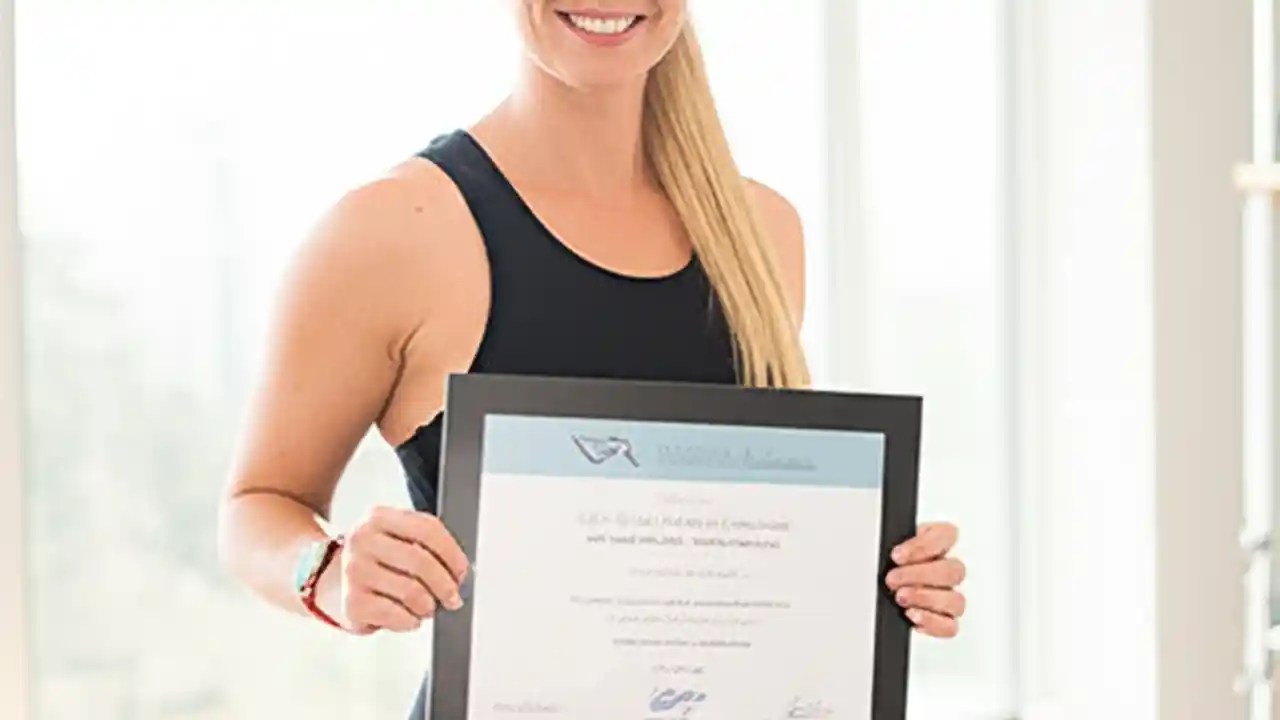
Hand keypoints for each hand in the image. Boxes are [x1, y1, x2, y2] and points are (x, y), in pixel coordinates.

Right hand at [321, 506, 469, 633]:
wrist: (326, 582)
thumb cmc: (374, 562)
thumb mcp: (394, 538)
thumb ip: (425, 545)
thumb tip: (460, 572)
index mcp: (379, 517)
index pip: (428, 529)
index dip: (452, 554)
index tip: (462, 572)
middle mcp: (363, 540)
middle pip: (422, 562)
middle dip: (446, 585)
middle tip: (453, 598)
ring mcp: (354, 571)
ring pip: (412, 592)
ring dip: (428, 606)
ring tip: (427, 607)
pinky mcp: (352, 602)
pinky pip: (398, 616)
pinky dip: (411, 621)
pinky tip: (409, 617)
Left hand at [885, 522, 965, 637]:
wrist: (869, 594)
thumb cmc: (885, 566)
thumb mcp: (886, 549)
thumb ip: (892, 546)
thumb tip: (888, 551)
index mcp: (935, 543)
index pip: (946, 535)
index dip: (924, 546)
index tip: (897, 555)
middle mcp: (946, 570)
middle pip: (953, 570)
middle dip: (919, 575)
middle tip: (893, 579)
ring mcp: (948, 597)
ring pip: (956, 600)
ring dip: (925, 598)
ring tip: (900, 597)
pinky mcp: (944, 621)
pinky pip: (950, 626)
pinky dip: (931, 622)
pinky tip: (912, 615)